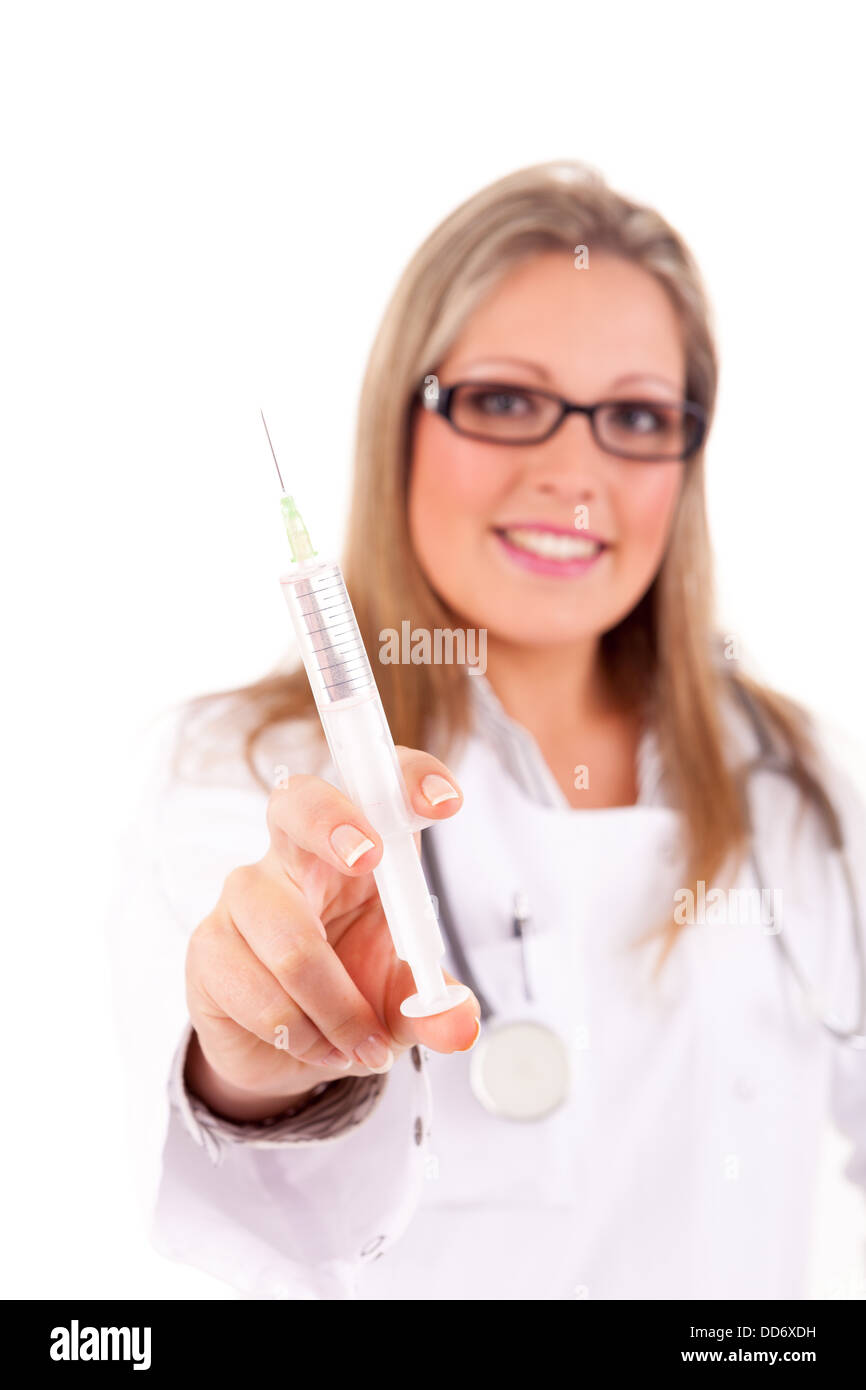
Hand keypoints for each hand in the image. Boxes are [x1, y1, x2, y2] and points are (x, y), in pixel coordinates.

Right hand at [184, 746, 479, 1120]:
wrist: (284, 1052)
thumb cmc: (351, 994)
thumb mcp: (403, 1002)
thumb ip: (433, 1007)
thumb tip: (458, 1022)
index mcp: (362, 845)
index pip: (380, 783)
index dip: (411, 777)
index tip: (447, 802)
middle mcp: (296, 853)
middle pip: (298, 802)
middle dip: (334, 823)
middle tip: (369, 859)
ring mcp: (245, 894)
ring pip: (293, 942)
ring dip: (339, 1010)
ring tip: (362, 1044)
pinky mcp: (208, 944)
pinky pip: (260, 991)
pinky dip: (302, 1035)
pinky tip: (315, 1045)